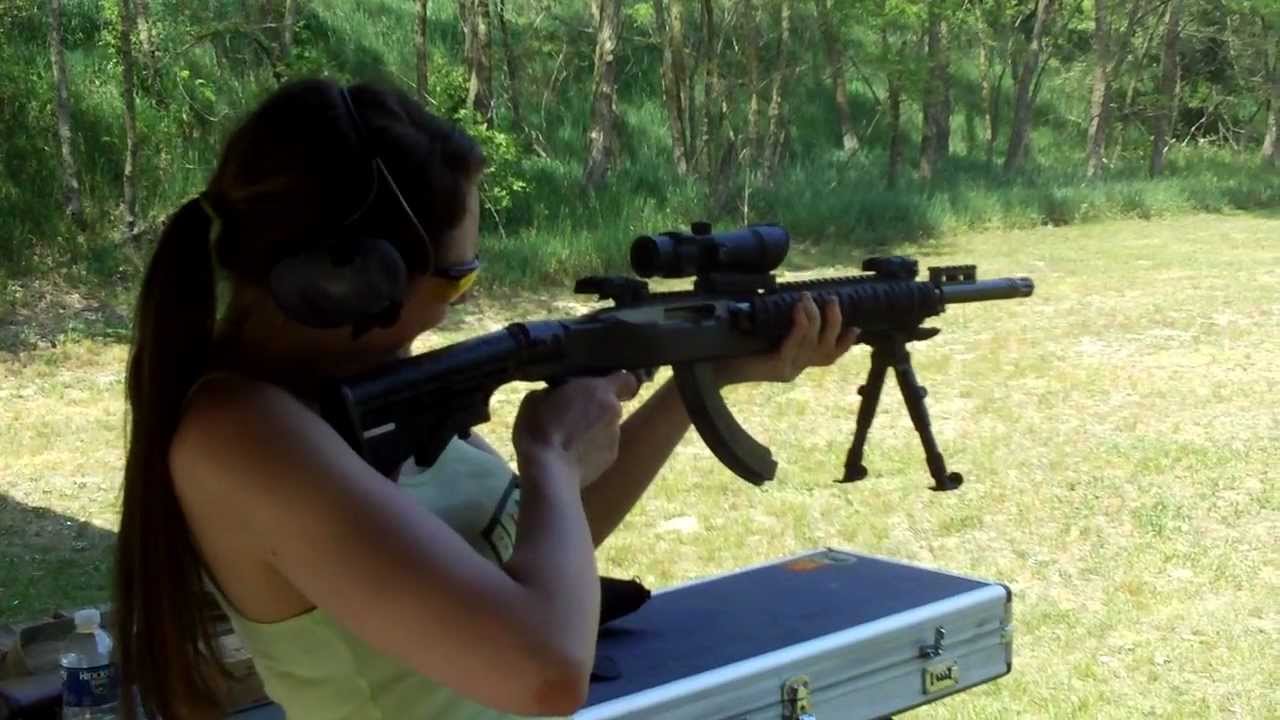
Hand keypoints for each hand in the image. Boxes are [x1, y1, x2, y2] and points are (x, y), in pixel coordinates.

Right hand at [513, 372, 639, 489]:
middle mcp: (614, 412)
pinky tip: (572, 456)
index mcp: (600, 390)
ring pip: (606, 427)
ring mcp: (616, 437)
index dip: (618, 382)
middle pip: (611, 405)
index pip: (627, 379)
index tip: (602, 386)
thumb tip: (561, 396)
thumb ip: (558, 392)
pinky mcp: (611, 459)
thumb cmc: (540, 427)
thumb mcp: (537, 397)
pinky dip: (591, 449)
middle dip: (596, 408)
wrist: (548, 471)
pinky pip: (602, 447)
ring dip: (592, 430)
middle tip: (572, 415)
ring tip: (569, 440)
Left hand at [715, 293, 859, 385]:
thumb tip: (796, 300)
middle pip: (826, 349)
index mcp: (794, 364)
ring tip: (807, 297)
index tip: (857, 328)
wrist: (709, 366)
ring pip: (812, 342)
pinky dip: (800, 323)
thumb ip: (780, 327)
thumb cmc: (732, 347)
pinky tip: (798, 308)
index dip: (845, 344)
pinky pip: (795, 342)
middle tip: (832, 300)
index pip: (827, 358)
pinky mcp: (777, 366)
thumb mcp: (762, 335)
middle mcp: (794, 370)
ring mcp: (787, 370)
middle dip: (834, 322)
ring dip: (814, 316)